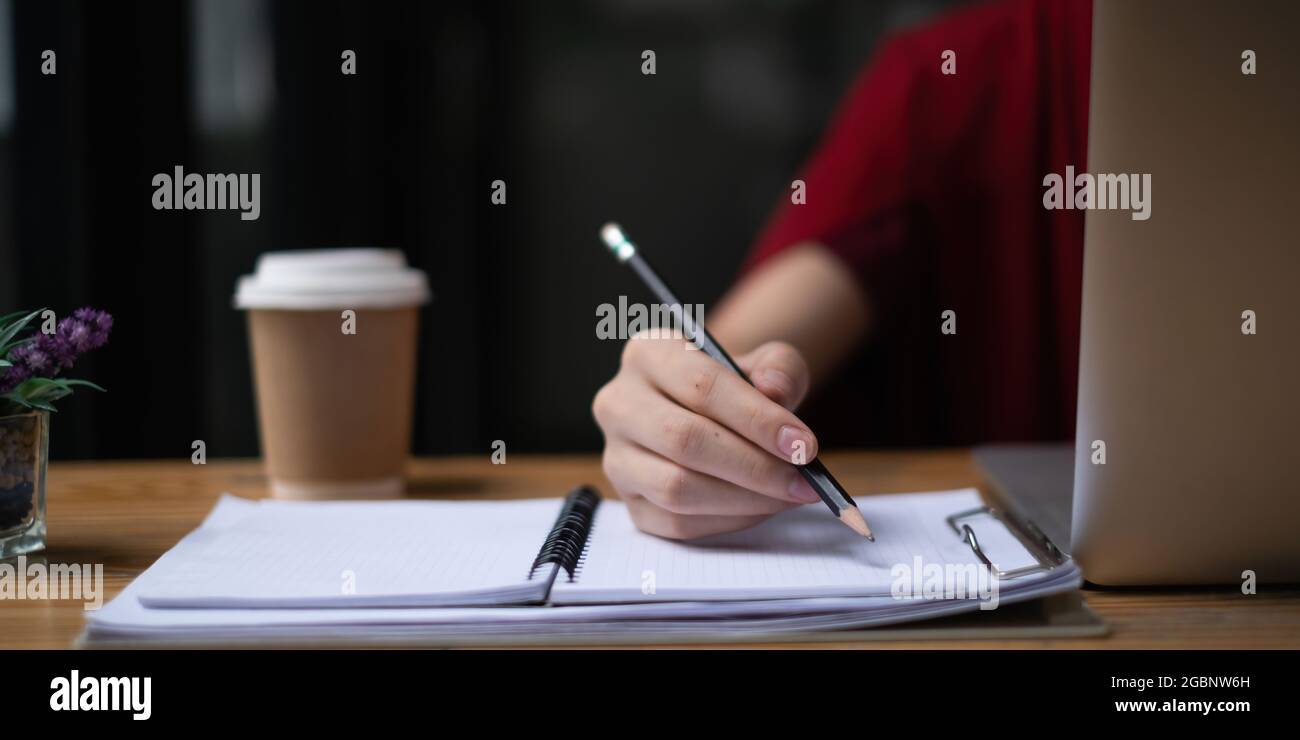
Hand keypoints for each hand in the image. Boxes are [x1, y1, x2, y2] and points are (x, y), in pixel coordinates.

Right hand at [592, 335, 820, 538]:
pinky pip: (676, 524)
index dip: (757, 419)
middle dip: (753, 466)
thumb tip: (775, 393)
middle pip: (683, 440)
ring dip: (743, 499)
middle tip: (801, 480)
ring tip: (786, 495)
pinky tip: (760, 508)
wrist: (709, 415)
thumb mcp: (767, 363)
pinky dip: (728, 521)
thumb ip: (780, 369)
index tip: (802, 445)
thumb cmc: (737, 387)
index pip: (701, 386)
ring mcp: (616, 457)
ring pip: (676, 488)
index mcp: (648, 354)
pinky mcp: (628, 503)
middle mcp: (619, 403)